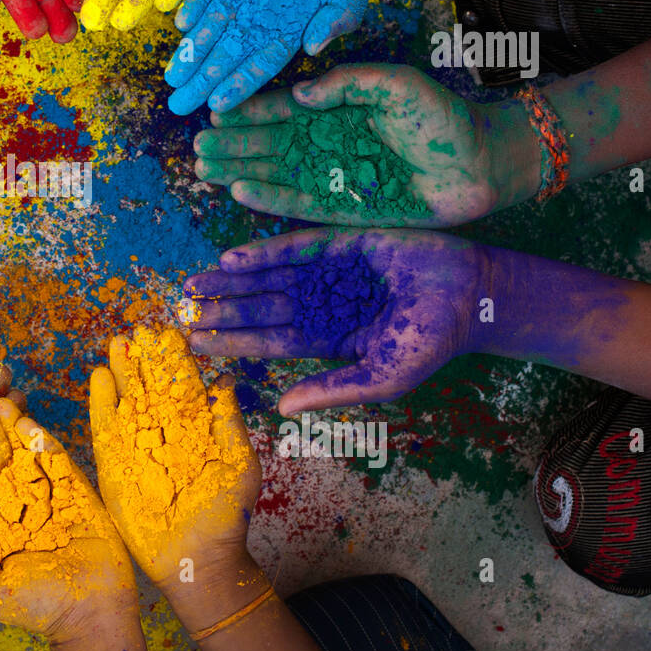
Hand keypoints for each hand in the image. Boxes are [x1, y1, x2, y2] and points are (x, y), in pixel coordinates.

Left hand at [0, 399, 136, 643]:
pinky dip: (44, 442)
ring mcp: (51, 498)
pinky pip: (59, 463)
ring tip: (0, 403)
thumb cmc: (37, 608)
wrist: (90, 616)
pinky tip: (30, 423)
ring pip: (27, 456)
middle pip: (1, 463)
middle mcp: (22, 507)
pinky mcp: (79, 494)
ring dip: (13, 430)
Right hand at [89, 328, 258, 594]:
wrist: (197, 557)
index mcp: (195, 424)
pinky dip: (100, 400)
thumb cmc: (227, 514)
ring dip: (121, 368)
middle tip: (139, 328)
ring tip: (118, 342)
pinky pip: (103, 425)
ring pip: (126, 396)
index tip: (170, 332)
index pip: (182, 382)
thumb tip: (224, 379)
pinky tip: (99, 375)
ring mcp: (136, 442)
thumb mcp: (239, 463)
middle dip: (144, 355)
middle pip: (150, 382)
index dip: (175, 357)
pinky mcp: (113, 461)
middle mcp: (163, 427)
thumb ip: (230, 422)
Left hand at [167, 0, 378, 114]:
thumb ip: (342, 11)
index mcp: (297, 13)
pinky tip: (180, 24)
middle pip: (232, 46)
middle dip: (206, 75)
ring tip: (172, 75)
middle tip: (179, 104)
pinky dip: (195, 0)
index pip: (266, 56)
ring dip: (193, 48)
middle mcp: (267, 1)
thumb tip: (312, 49)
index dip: (242, 81)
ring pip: (215, 19)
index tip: (218, 106)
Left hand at [186, 228, 487, 412]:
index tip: (194, 342)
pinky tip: (230, 257)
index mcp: (325, 339)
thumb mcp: (381, 377)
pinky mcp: (340, 242)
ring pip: (267, 278)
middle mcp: (319, 304)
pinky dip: (262, 251)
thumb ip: (330, 390)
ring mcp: (327, 273)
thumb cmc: (430, 342)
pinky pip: (293, 248)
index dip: (231, 342)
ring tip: (192, 283)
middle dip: (221, 310)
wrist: (471, 294)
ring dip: (231, 280)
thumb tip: (280, 408)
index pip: (267, 341)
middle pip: (259, 308)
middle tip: (179, 309)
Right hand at [194, 65, 539, 226]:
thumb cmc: (443, 117)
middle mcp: (326, 144)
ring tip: (204, 169)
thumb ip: (349, 84)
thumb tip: (300, 94)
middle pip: (268, 145)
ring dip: (239, 171)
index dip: (248, 112)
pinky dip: (270, 200)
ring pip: (274, 175)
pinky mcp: (342, 210)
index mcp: (335, 110)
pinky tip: (241, 190)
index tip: (216, 110)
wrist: (480, 164)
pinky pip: (298, 206)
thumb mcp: (397, 85)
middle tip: (196, 147)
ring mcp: (332, 178)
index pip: (282, 110)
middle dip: (232, 145)